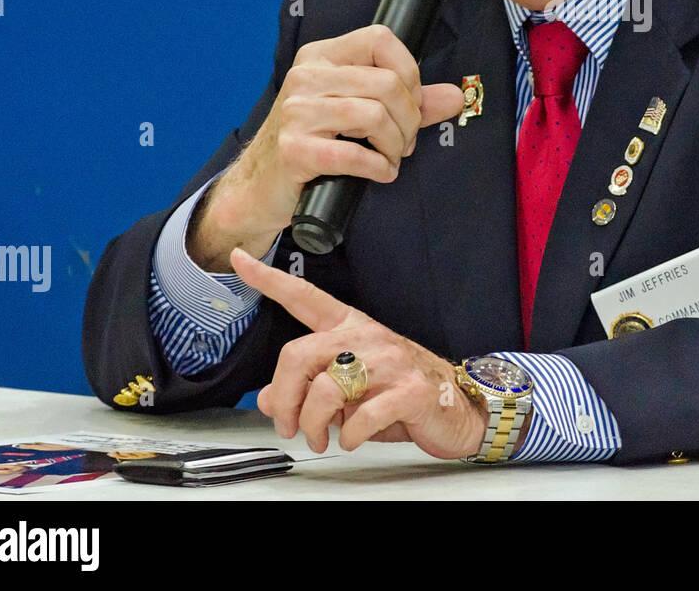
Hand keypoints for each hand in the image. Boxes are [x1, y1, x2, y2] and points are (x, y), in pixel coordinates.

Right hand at [190, 24, 464, 268]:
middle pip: (386, 84)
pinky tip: (380, 172)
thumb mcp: (358, 112)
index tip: (412, 102)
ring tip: (392, 157)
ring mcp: (296, 112)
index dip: (409, 71)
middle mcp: (306, 77)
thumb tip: (455, 96)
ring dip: (396, 146)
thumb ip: (407, 101)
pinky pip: (354, 154)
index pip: (380, 39)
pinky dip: (379, 167)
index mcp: (322, 57)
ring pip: (374, 116)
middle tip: (406, 142)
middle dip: (410, 120)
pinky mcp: (294, 150)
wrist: (261, 185)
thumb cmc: (315, 142)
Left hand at [231, 247, 488, 458]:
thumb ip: (306, 389)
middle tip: (289, 424)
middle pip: (299, 355)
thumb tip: (270, 401)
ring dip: (312, 424)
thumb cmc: (401, 392)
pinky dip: (348, 436)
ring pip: (325, 389)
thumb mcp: (348, 390)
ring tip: (319, 437)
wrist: (458, 408)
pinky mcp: (410, 391)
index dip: (269, 279)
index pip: (305, 297)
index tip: (240, 259)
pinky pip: (361, 416)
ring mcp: (391, 363)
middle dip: (284, 399)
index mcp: (351, 327)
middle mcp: (368, 338)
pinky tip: (351, 438)